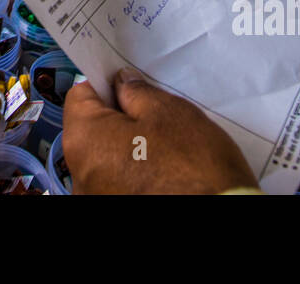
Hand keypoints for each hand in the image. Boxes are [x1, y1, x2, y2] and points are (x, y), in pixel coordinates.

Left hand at [62, 68, 256, 193]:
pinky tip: (164, 170)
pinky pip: (117, 180)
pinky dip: (134, 171)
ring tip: (164, 145)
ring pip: (105, 157)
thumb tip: (123, 85)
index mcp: (84, 141)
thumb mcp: (168, 112)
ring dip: (127, 146)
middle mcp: (80, 174)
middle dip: (119, 117)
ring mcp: (96, 196)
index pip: (79, 97)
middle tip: (153, 113)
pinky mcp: (116, 208)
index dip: (105, 84)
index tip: (127, 84)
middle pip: (91, 130)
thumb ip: (137, 92)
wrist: (220, 214)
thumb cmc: (193, 168)